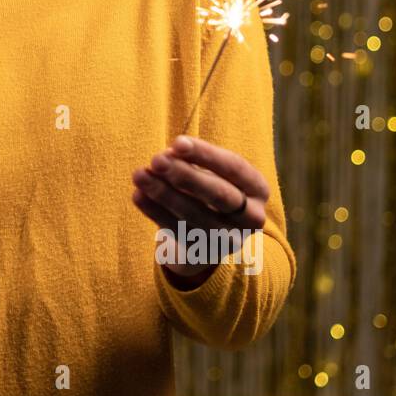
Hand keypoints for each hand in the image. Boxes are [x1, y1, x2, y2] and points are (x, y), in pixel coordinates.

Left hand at [130, 135, 268, 286]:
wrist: (209, 235)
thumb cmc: (208, 189)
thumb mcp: (210, 172)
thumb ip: (193, 163)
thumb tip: (169, 154)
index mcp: (257, 188)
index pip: (234, 167)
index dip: (205, 154)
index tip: (177, 142)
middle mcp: (251, 217)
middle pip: (219, 194)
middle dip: (185, 175)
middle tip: (156, 160)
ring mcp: (230, 239)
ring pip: (195, 214)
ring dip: (164, 193)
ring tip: (139, 175)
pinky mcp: (205, 253)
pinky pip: (177, 230)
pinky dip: (155, 211)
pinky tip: (138, 195)